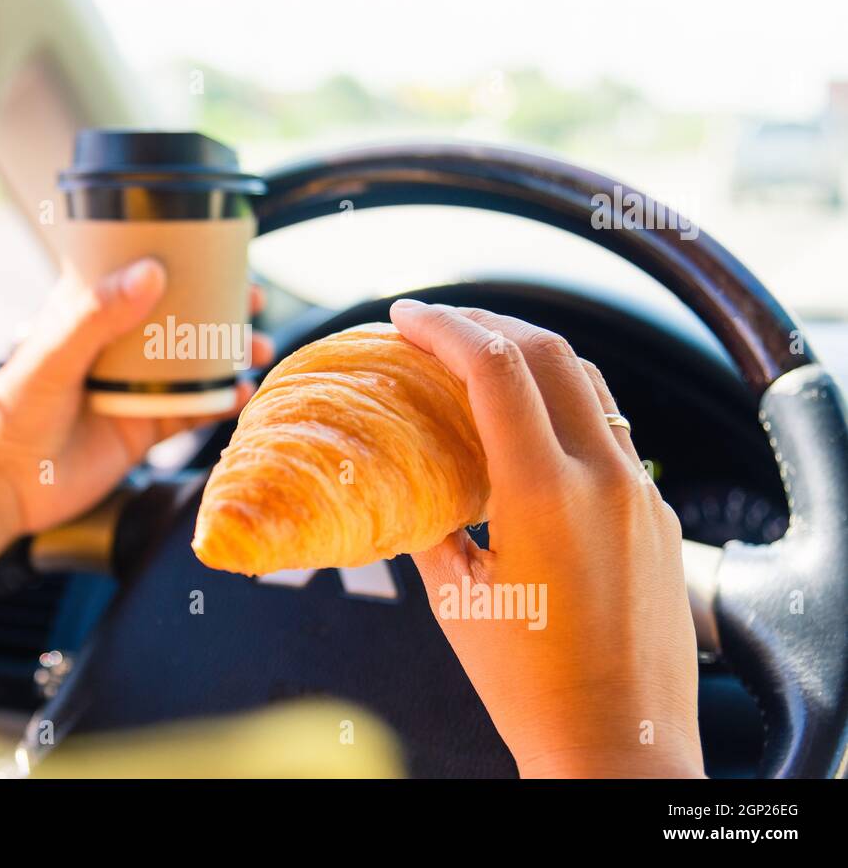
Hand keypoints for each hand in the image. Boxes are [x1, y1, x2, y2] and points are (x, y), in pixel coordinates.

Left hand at [0, 258, 272, 587]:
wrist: (1, 485)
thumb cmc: (9, 414)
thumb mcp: (52, 356)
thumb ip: (97, 315)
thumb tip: (149, 274)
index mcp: (88, 315)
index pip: (136, 273)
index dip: (176, 258)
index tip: (215, 248)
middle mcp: (117, 348)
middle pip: (178, 316)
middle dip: (219, 306)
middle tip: (252, 299)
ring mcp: (134, 388)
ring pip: (194, 362)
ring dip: (229, 353)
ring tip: (257, 348)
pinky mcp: (145, 429)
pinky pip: (192, 411)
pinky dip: (220, 402)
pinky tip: (240, 394)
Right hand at [389, 299, 703, 778]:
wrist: (618, 748)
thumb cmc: (527, 686)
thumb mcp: (457, 598)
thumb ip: (430, 523)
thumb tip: (404, 480)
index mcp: (546, 492)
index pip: (495, 367)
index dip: (444, 327)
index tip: (404, 316)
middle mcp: (605, 478)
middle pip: (549, 352)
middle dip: (486, 323)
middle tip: (436, 326)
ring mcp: (642, 493)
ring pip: (591, 383)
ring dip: (532, 356)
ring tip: (482, 360)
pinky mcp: (659, 515)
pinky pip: (613, 431)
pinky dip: (564, 404)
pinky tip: (532, 427)